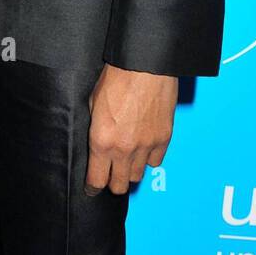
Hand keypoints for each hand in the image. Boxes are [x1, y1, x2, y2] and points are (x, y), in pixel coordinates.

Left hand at [85, 64, 177, 195]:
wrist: (144, 66)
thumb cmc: (117, 78)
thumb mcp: (93, 103)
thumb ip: (95, 128)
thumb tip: (98, 142)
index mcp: (101, 140)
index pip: (97, 180)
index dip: (93, 187)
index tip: (92, 188)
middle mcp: (123, 149)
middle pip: (118, 185)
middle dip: (112, 183)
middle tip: (109, 175)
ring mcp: (145, 146)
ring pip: (137, 176)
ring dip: (130, 171)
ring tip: (126, 160)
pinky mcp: (163, 139)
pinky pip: (155, 161)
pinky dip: (149, 158)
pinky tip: (143, 148)